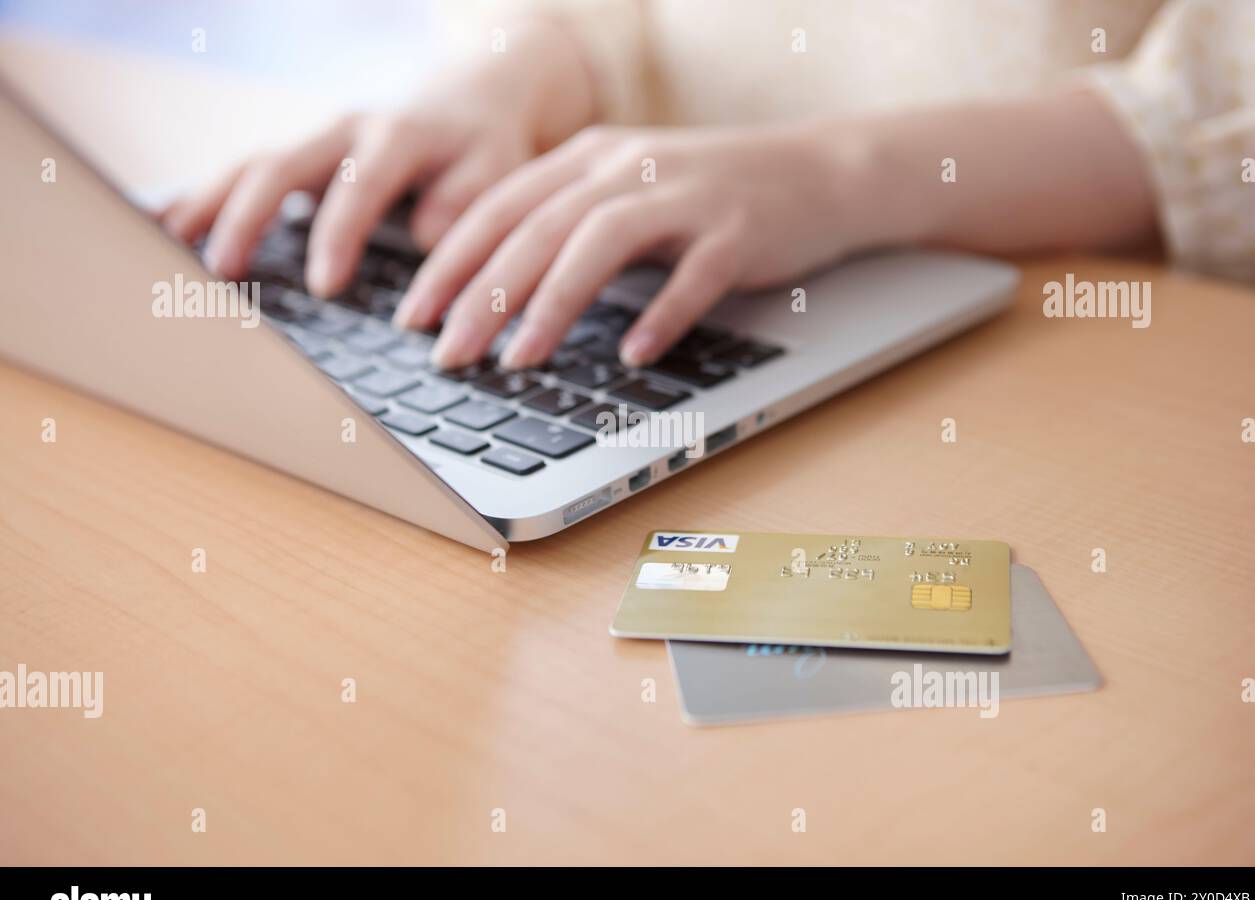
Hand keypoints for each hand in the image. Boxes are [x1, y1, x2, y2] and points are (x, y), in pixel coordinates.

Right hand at [160, 20, 595, 298]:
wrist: (470, 94)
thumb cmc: (484, 144)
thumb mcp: (494, 171)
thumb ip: (462, 206)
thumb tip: (425, 243)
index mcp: (395, 136)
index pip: (359, 186)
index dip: (337, 236)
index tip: (325, 288)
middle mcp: (343, 131)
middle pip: (279, 167)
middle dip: (246, 220)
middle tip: (221, 274)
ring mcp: (313, 141)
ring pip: (248, 167)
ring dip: (205, 208)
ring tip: (165, 251)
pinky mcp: (300, 156)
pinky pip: (244, 176)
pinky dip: (205, 202)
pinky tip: (167, 233)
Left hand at [394, 120, 859, 367]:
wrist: (817, 173)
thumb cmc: (709, 196)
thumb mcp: (627, 194)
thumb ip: (566, 226)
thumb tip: (493, 292)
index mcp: (589, 159)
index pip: (499, 208)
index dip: (449, 263)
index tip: (412, 317)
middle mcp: (627, 168)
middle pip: (536, 229)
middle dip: (482, 296)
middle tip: (448, 355)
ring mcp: (684, 196)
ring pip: (599, 244)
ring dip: (552, 305)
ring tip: (518, 361)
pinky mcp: (736, 231)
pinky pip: (691, 277)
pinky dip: (660, 315)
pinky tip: (633, 355)